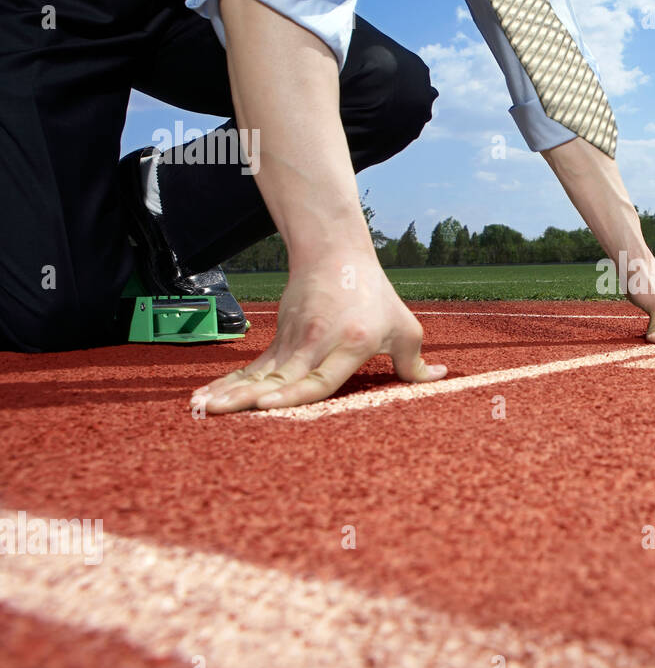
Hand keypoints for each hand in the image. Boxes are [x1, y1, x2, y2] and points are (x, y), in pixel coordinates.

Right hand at [192, 252, 444, 413]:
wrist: (334, 253)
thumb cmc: (374, 294)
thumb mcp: (404, 327)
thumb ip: (415, 362)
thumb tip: (440, 377)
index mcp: (349, 344)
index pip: (318, 377)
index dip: (293, 395)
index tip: (266, 406)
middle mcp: (316, 345)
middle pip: (280, 379)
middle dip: (248, 399)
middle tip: (218, 414)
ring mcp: (293, 342)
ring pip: (259, 374)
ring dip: (229, 393)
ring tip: (202, 409)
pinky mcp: (279, 341)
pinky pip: (253, 369)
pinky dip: (228, 383)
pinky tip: (205, 398)